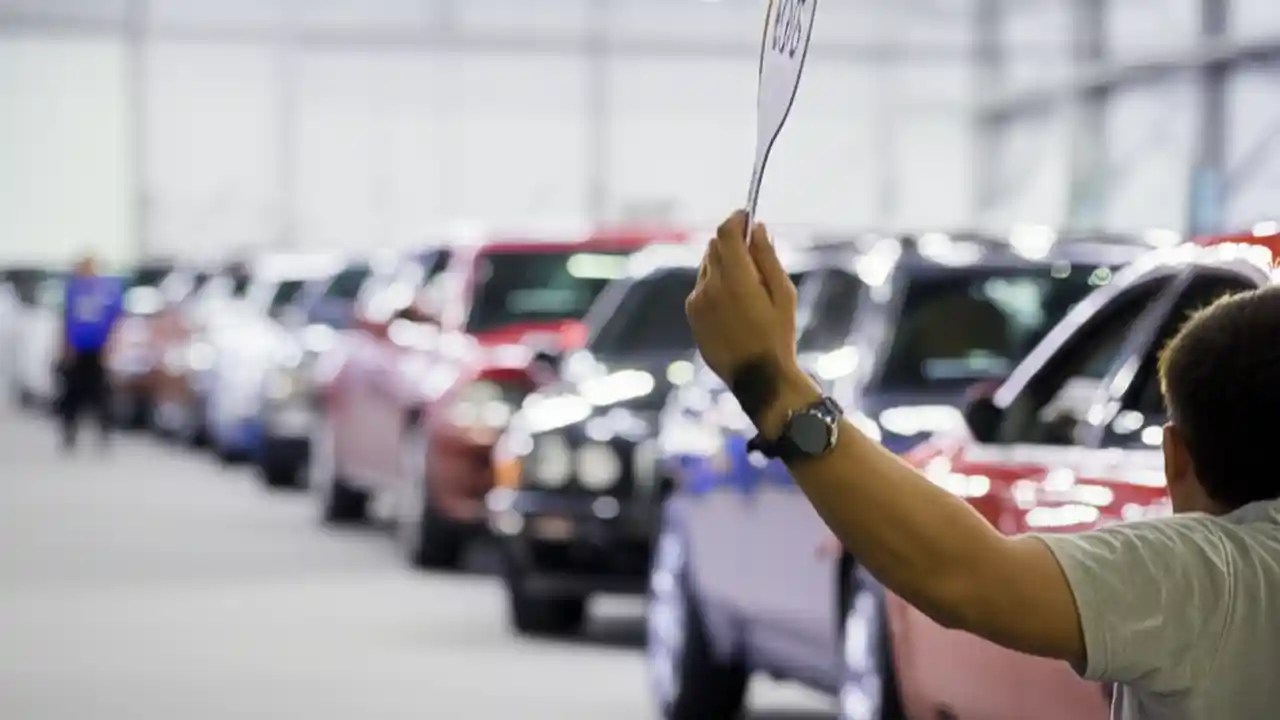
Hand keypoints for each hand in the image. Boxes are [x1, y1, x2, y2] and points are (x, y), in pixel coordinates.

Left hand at [685, 210, 817, 435]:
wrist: (758, 378)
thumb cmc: (778, 336)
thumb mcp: (783, 294)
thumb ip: (767, 257)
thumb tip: (756, 228)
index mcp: (736, 279)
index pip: (726, 233)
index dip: (736, 219)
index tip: (746, 214)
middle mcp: (710, 286)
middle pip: (714, 246)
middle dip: (732, 242)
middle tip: (753, 250)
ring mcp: (697, 301)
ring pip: (707, 267)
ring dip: (723, 264)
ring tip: (747, 285)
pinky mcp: (692, 315)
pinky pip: (701, 287)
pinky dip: (715, 284)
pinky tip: (734, 304)